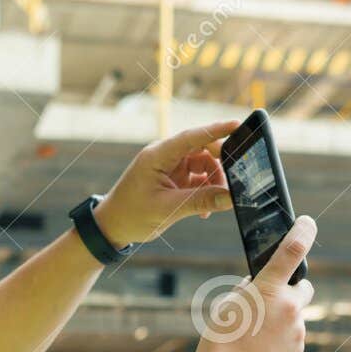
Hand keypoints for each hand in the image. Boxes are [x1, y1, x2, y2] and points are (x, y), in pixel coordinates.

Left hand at [91, 120, 238, 246]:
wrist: (113, 226)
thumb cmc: (132, 214)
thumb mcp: (167, 209)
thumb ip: (200, 201)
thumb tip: (229, 197)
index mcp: (158, 155)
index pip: (192, 137)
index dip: (216, 130)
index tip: (237, 124)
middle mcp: (165, 156)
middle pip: (202, 148)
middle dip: (220, 164)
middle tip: (235, 180)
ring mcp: (170, 166)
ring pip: (204, 165)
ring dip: (214, 182)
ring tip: (214, 204)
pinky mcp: (174, 178)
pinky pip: (198, 178)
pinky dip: (206, 191)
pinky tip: (205, 210)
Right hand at [188, 216, 315, 351]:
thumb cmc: (220, 344)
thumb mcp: (228, 306)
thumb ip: (248, 290)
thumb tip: (257, 286)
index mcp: (268, 289)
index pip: (293, 250)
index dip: (304, 231)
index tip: (308, 223)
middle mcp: (290, 308)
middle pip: (303, 287)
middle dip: (291, 290)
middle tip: (272, 299)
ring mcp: (297, 332)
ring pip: (295, 316)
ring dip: (281, 320)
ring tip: (255, 337)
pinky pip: (292, 338)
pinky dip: (280, 340)